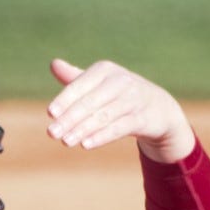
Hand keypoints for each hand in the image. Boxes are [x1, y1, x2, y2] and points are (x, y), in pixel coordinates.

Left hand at [45, 58, 196, 164]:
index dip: (65, 100)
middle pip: (90, 102)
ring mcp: (133, 99)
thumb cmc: (119, 94)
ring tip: (65, 141)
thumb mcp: (99, 83)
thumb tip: (53, 64)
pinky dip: (102, 136)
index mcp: (105, 70)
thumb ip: (75, 78)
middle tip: (52, 133)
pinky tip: (86, 144)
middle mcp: (119, 81)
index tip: (51, 113)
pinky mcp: (142, 118)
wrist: (158, 107)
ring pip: (103, 116)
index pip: (80, 86)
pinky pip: (119, 128)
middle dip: (69, 118)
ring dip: (82, 130)